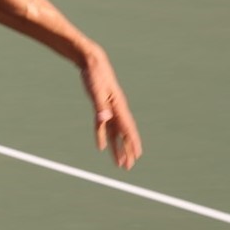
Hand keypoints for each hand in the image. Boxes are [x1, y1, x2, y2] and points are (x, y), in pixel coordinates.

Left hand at [80, 52, 142, 168]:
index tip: (138, 155)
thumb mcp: (96, 91)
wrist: (92, 62)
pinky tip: (101, 147)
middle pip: (124, 134)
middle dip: (127, 151)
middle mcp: (117, 110)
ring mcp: (110, 109)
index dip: (133, 142)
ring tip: (119, 163)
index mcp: (118, 106)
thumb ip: (100, 106)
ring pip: (115, 133)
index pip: (128, 128)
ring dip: (117, 148)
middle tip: (129, 167)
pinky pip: (103, 126)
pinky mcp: (102, 107)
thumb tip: (104, 120)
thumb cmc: (95, 75)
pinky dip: (102, 136)